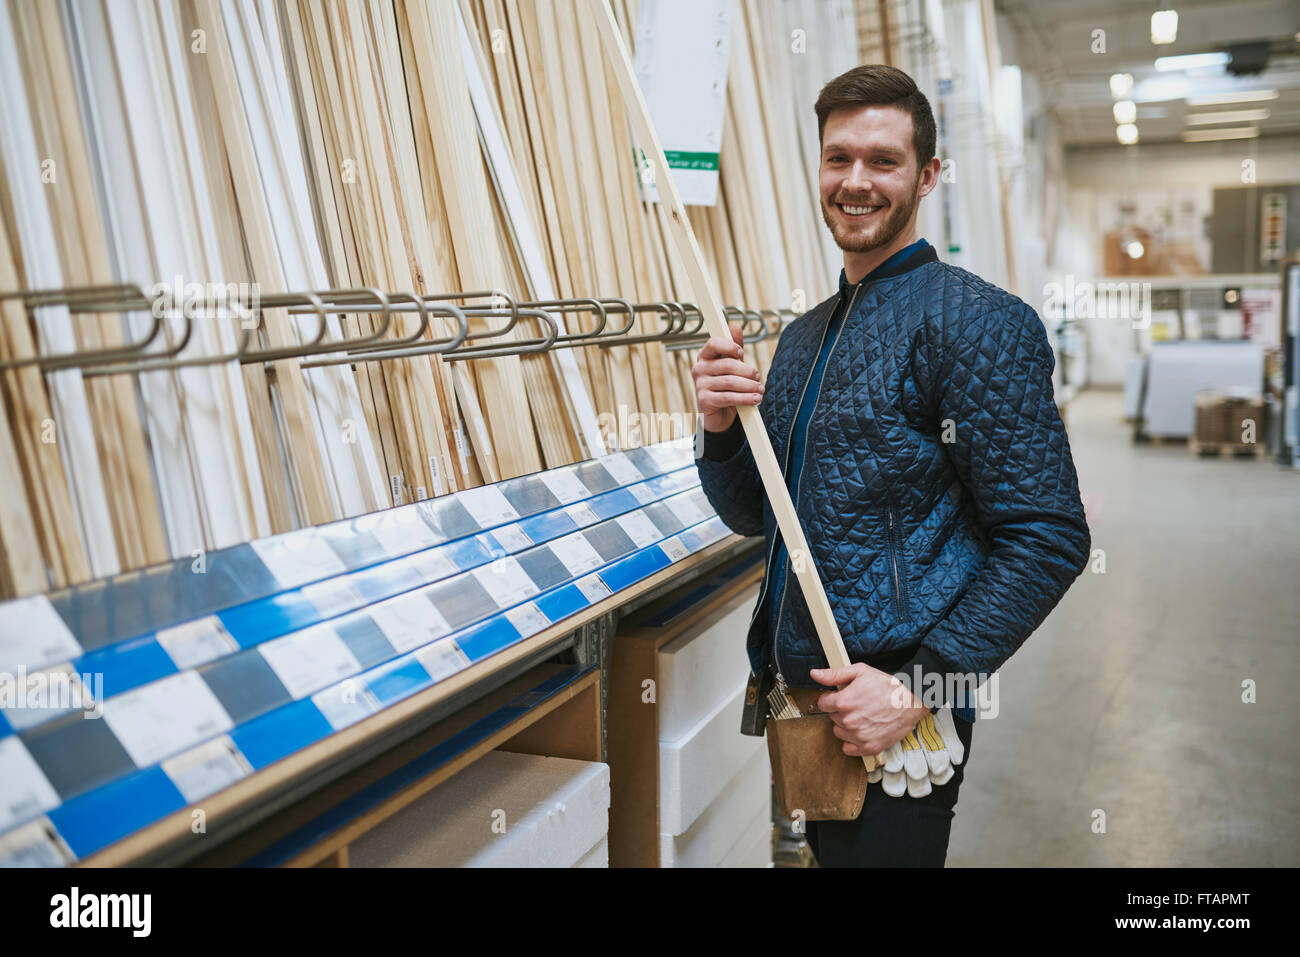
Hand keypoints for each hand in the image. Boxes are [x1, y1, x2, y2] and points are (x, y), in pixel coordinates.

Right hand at [692, 321, 762, 432]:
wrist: (718, 414)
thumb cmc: (725, 387)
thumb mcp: (732, 366)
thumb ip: (734, 348)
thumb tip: (735, 325)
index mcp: (705, 357)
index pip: (713, 343)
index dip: (729, 346)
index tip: (742, 353)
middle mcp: (699, 369)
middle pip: (727, 364)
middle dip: (747, 371)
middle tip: (758, 377)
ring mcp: (700, 385)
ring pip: (729, 382)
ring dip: (749, 386)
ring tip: (760, 390)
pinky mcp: (704, 400)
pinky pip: (728, 397)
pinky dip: (744, 399)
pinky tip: (754, 399)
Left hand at [810, 663, 928, 757]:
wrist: (911, 701)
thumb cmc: (887, 686)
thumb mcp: (860, 672)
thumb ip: (834, 674)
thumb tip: (814, 674)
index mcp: (844, 702)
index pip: (823, 704)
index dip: (831, 698)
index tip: (841, 696)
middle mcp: (849, 721)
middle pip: (832, 717)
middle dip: (841, 710)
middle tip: (857, 704)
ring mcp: (859, 736)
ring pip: (839, 732)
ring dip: (846, 725)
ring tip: (862, 716)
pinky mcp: (869, 747)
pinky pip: (848, 749)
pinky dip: (853, 742)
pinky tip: (863, 730)